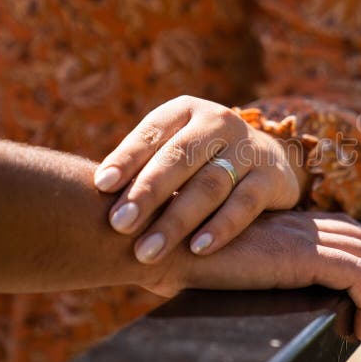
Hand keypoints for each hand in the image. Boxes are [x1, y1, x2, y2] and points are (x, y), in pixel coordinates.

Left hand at [93, 96, 308, 262]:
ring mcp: (247, 148)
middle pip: (179, 158)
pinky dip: (220, 227)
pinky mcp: (270, 177)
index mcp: (185, 111)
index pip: (152, 132)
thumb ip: (143, 169)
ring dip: (177, 220)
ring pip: (209, 185)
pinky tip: (197, 249)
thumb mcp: (174, 152)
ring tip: (147, 251)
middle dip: (147, 193)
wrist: (270, 160)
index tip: (101, 185)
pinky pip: (244, 203)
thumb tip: (89, 202)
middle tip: (119, 225)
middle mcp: (218, 123)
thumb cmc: (202, 162)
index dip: (127, 157)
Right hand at [142, 211, 360, 344]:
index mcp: (287, 224)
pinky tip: (358, 332)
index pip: (346, 230)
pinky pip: (359, 277)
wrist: (162, 243)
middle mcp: (301, 225)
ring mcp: (303, 237)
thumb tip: (257, 281)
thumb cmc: (180, 256)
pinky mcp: (302, 254)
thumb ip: (251, 264)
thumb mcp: (225, 261)